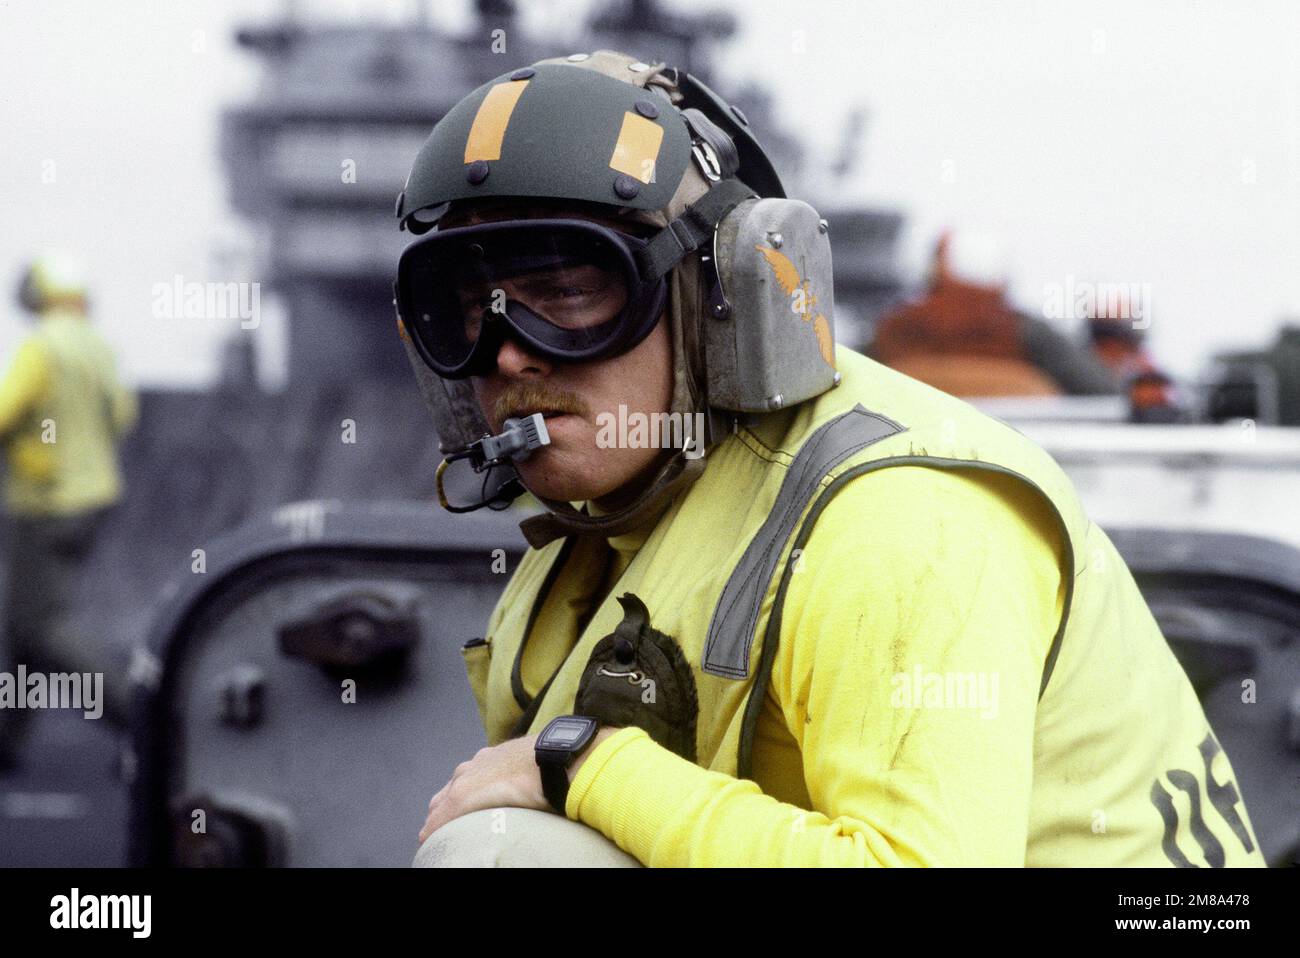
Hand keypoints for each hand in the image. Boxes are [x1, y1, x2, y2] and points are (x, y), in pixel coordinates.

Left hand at [418, 726, 619, 842]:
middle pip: (451, 786)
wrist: (564, 757)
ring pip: (443, 802)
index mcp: (500, 756)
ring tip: (431, 836)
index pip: (472, 773)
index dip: (464, 791)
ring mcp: (471, 778)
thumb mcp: (552, 765)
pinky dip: (436, 829)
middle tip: (438, 824)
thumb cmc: (566, 760)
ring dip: (438, 819)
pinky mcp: (465, 795)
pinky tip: (429, 841)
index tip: (459, 805)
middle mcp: (480, 763)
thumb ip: (547, 773)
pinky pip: (443, 817)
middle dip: (443, 805)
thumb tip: (565, 784)